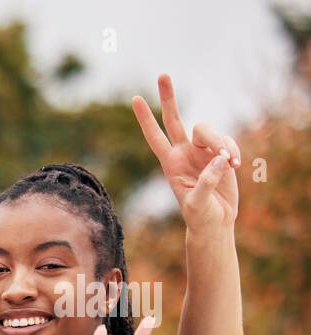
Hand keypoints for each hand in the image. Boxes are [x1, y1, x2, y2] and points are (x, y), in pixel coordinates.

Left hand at [132, 73, 238, 231]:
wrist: (215, 222)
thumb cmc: (200, 217)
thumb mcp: (198, 203)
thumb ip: (208, 181)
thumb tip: (221, 158)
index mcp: (170, 163)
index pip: (154, 137)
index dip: (145, 119)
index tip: (135, 99)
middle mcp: (184, 152)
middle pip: (174, 119)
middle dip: (168, 98)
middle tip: (162, 74)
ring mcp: (202, 151)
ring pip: (208, 130)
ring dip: (220, 143)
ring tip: (230, 163)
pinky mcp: (220, 153)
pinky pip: (226, 141)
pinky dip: (233, 150)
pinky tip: (236, 164)